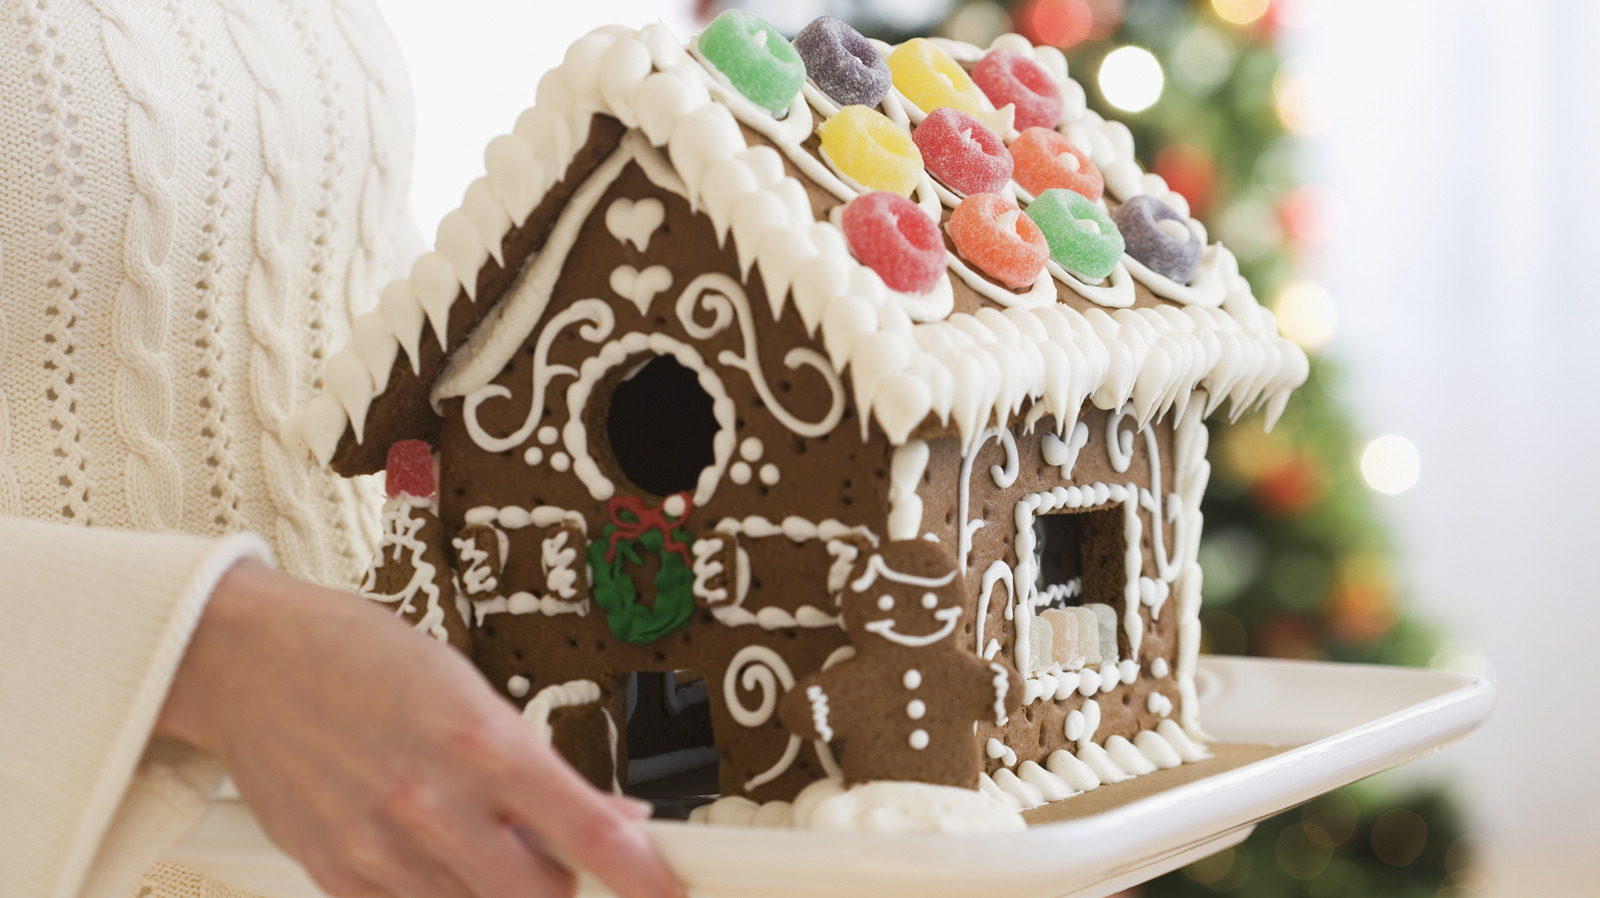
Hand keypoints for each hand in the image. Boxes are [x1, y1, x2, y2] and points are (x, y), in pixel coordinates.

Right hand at [157, 560, 682, 897]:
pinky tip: (435, 853)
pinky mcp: (338, 875)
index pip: (587, 831)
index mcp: (482, 742)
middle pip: (539, 896)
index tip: (673, 894)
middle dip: (563, 884)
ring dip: (501, 890)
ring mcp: (382, 849)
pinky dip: (440, 895)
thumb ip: (539, 769)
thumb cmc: (362, 658)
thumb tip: (614, 821)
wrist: (248, 661)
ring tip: (482, 835)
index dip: (642, 877)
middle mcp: (435, 804)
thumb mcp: (470, 690)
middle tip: (554, 850)